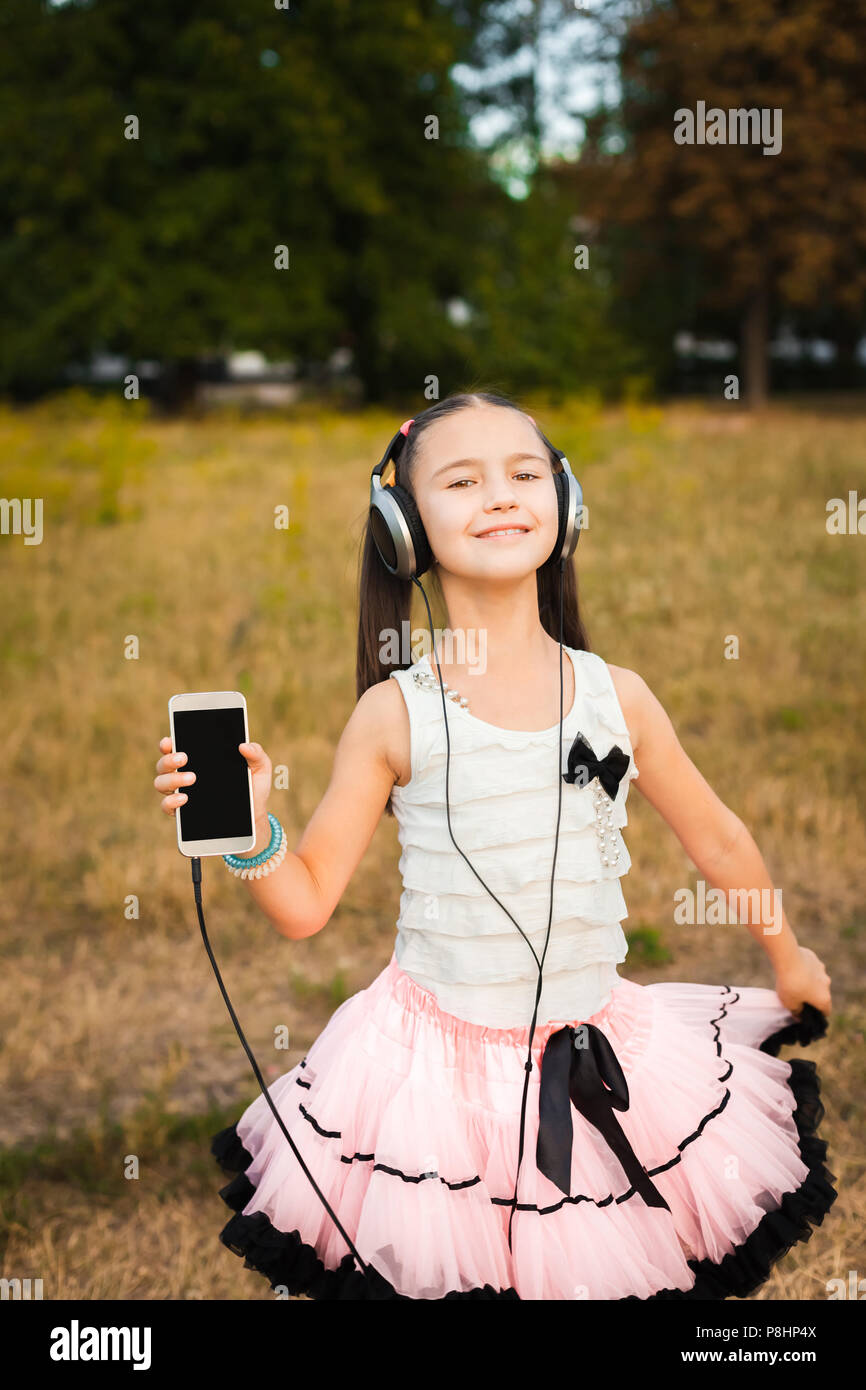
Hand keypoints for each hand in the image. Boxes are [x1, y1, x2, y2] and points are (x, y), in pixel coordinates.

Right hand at [154, 736, 272, 832]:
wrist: (253, 817)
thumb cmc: (253, 787)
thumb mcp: (260, 768)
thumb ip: (256, 753)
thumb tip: (244, 745)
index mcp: (198, 760)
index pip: (175, 747)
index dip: (167, 743)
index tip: (170, 740)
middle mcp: (184, 774)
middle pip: (164, 764)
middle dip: (169, 759)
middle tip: (184, 758)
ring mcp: (180, 794)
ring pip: (161, 783)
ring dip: (172, 779)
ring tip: (192, 778)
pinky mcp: (182, 813)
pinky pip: (166, 806)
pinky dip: (171, 802)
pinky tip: (184, 799)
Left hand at [774, 945, 831, 1016]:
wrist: (788, 959)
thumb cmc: (790, 985)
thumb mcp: (789, 1004)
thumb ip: (796, 1012)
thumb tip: (799, 1015)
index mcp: (824, 999)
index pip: (825, 1011)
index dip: (817, 1015)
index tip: (807, 1013)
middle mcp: (827, 984)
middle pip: (821, 995)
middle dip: (811, 997)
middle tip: (797, 996)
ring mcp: (822, 970)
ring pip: (817, 980)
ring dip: (809, 982)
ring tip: (794, 981)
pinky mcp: (815, 959)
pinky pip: (811, 968)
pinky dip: (805, 970)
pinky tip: (792, 969)